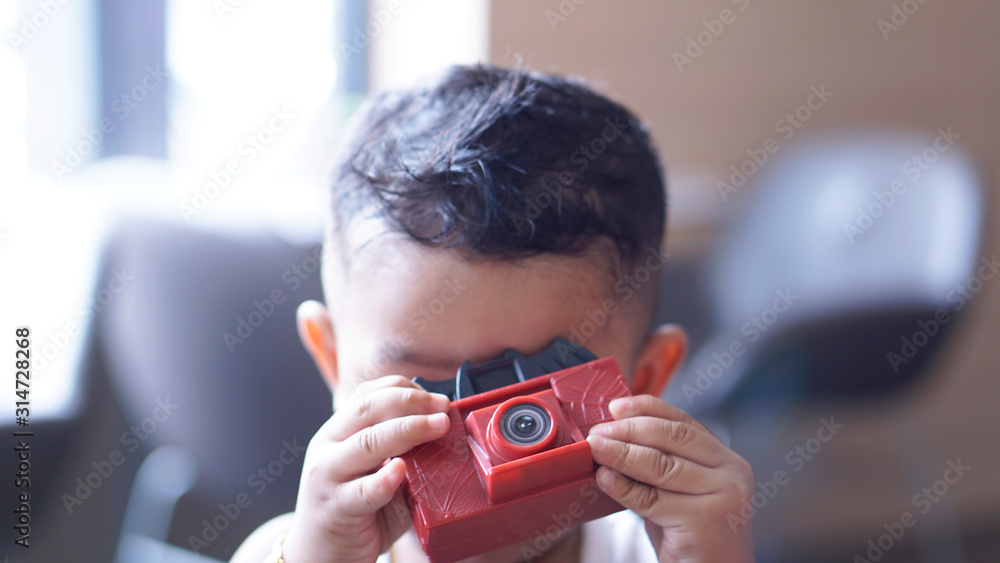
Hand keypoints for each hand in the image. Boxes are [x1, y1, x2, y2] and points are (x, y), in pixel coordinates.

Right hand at [282, 376, 451, 562]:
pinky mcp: (336, 509)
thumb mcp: (375, 470)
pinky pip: (362, 492)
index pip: (368, 394)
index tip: (436, 397)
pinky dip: (383, 479)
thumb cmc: (355, 509)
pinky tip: (401, 470)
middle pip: (368, 409)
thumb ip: (399, 449)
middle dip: (411, 403)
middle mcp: (328, 447)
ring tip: (437, 427)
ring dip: (408, 430)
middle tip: (443, 408)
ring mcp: (328, 477)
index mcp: (337, 431)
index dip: (404, 389)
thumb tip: (442, 429)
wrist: (320, 555)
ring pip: (366, 443)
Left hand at [586, 395, 754, 561]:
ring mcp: (723, 496)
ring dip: (620, 453)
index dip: (647, 409)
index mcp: (726, 460)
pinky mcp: (705, 520)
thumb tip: (612, 439)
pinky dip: (623, 487)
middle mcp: (732, 473)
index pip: (683, 422)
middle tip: (597, 432)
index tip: (615, 407)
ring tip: (595, 448)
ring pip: (660, 465)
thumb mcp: (677, 494)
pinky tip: (604, 478)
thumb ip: (657, 467)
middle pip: (672, 437)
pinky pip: (652, 498)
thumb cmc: (691, 541)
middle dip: (629, 430)